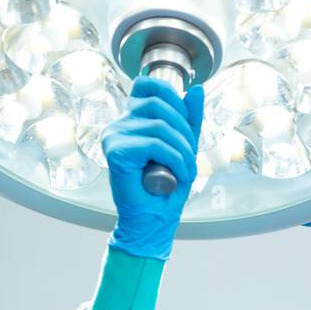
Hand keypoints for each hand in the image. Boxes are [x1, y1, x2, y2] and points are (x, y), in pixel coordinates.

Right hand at [102, 76, 204, 260]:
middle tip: (190, 160)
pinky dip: (175, 160)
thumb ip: (189, 120)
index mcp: (130, 120)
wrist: (151, 224)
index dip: (171, 95)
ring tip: (185, 172)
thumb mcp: (184, 148)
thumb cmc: (165, 191)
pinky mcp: (116, 151)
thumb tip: (196, 89)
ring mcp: (114, 136)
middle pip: (159, 103)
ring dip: (183, 150)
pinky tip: (177, 177)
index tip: (185, 123)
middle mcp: (118, 124)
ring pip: (160, 125)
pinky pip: (155, 144)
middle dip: (185, 131)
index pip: (147, 84)